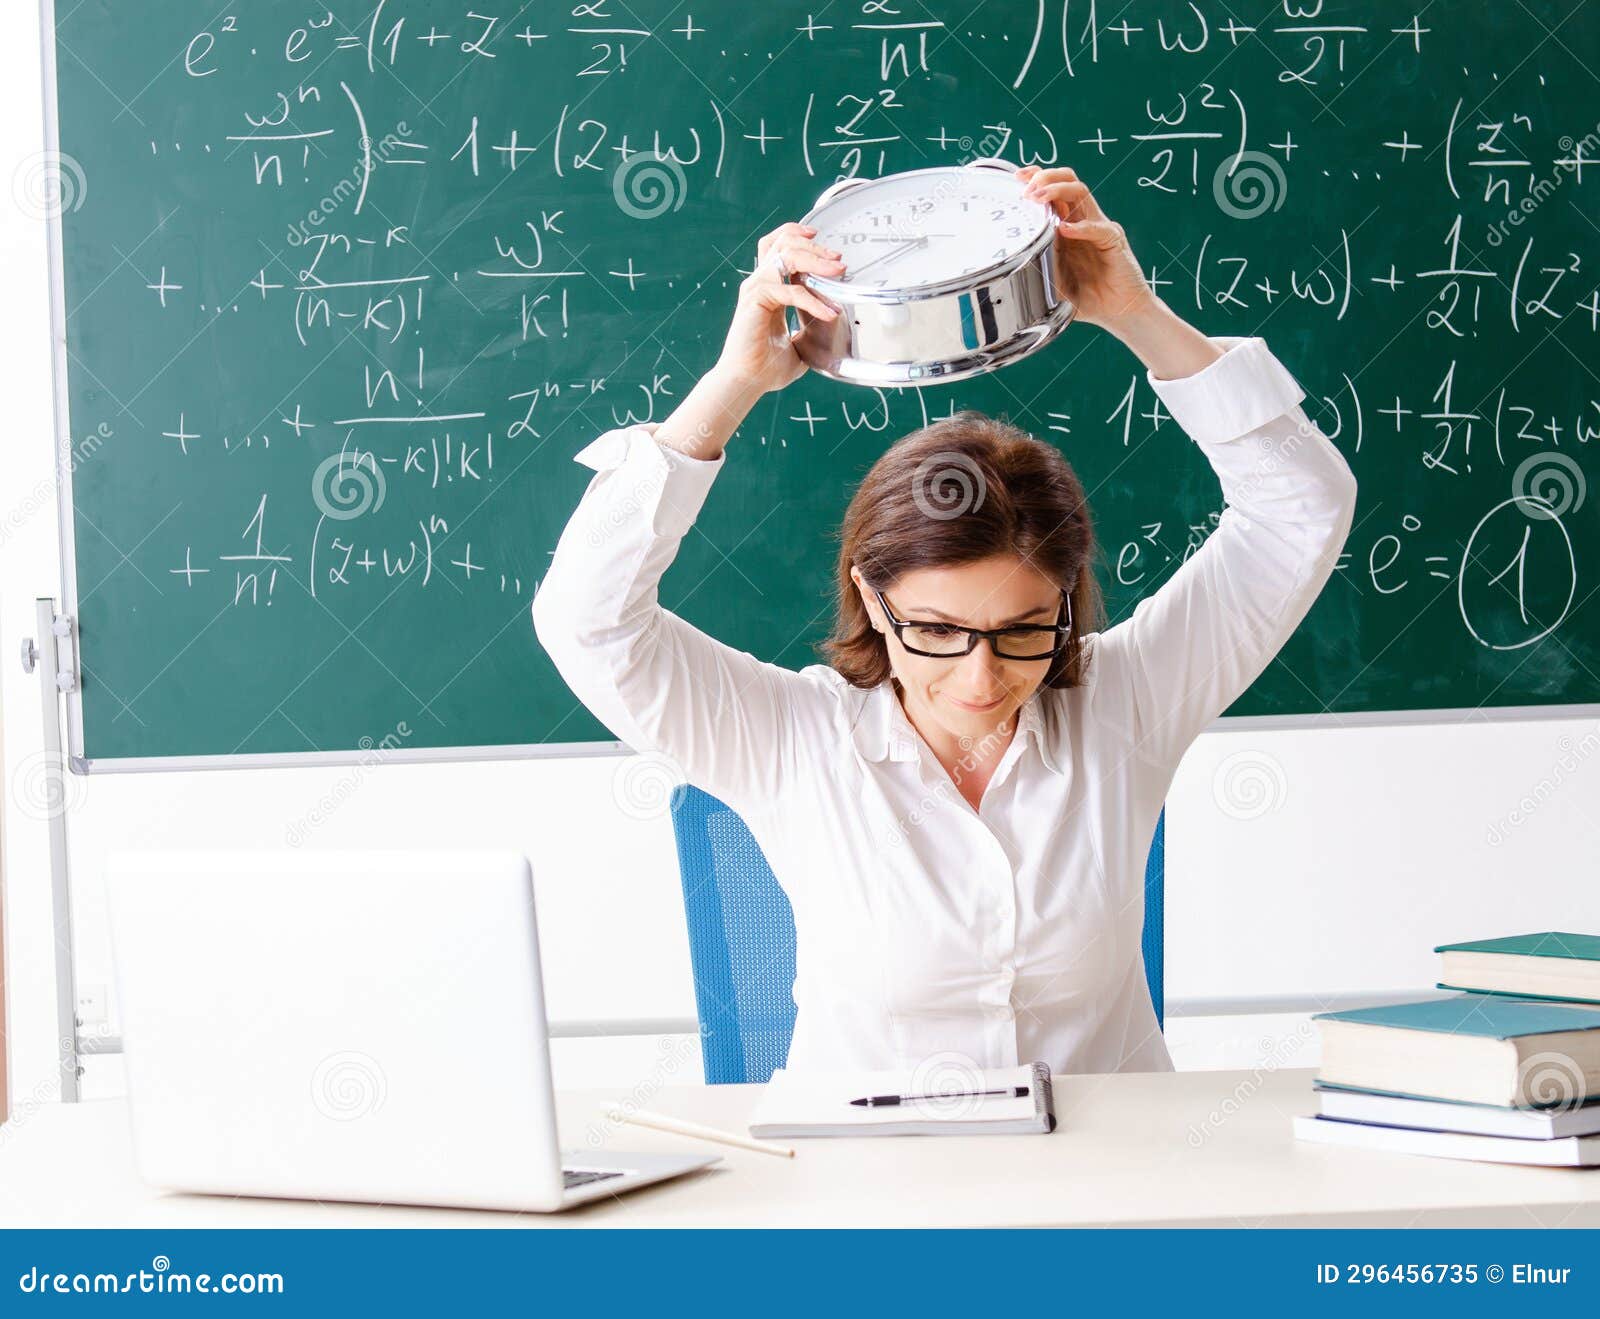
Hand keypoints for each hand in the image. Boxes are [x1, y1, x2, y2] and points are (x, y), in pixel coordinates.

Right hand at [714, 222, 844, 393]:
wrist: (747, 382)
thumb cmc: (767, 366)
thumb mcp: (801, 342)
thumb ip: (814, 327)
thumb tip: (837, 324)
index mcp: (767, 288)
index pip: (778, 246)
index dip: (799, 236)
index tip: (827, 246)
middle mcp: (758, 283)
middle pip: (783, 243)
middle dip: (815, 246)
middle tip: (838, 259)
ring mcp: (755, 289)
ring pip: (785, 256)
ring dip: (815, 261)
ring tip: (838, 272)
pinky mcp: (754, 301)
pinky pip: (789, 290)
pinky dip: (812, 299)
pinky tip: (828, 312)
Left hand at [1016, 166, 1154, 331]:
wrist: (1119, 311)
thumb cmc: (1088, 297)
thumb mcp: (1053, 284)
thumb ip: (1038, 270)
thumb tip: (1013, 265)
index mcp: (1067, 226)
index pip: (1053, 190)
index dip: (1036, 178)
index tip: (1016, 177)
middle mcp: (1082, 220)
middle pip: (1067, 181)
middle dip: (1044, 177)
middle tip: (1026, 189)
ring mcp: (1098, 227)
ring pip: (1080, 192)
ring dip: (1057, 190)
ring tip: (1038, 198)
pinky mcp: (1113, 240)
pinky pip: (1097, 227)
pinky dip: (1080, 227)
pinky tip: (1063, 230)